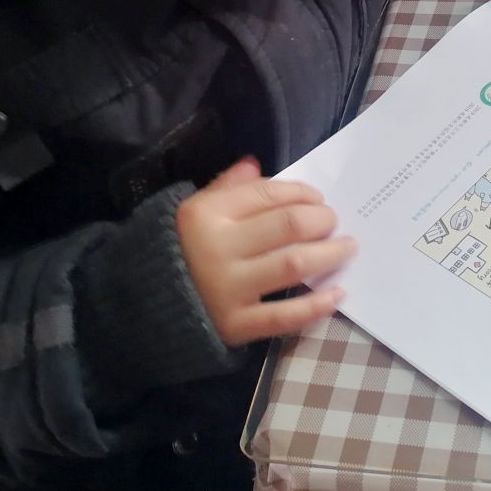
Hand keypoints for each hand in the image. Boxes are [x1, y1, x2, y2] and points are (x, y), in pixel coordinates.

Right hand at [176, 158, 356, 345]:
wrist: (142, 305)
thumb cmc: (178, 249)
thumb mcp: (193, 210)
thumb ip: (226, 187)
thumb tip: (256, 165)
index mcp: (206, 214)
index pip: (268, 195)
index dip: (301, 193)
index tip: (318, 198)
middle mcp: (218, 248)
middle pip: (288, 226)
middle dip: (321, 219)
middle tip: (334, 220)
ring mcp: (228, 288)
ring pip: (293, 265)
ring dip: (329, 253)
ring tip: (348, 247)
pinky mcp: (235, 325)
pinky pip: (285, 316)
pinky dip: (317, 305)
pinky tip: (339, 293)